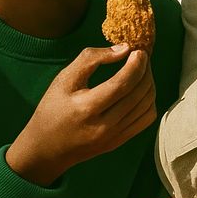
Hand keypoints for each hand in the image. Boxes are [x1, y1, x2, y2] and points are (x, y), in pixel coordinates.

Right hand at [6, 44, 155, 185]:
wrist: (47, 148)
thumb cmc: (53, 109)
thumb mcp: (64, 79)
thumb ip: (92, 58)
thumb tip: (124, 49)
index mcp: (86, 108)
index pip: (122, 84)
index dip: (136, 65)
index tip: (139, 51)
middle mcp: (103, 126)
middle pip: (138, 94)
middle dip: (145, 70)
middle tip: (142, 57)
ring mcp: (114, 137)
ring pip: (146, 105)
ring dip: (149, 83)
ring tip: (142, 70)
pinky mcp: (120, 141)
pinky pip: (147, 118)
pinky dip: (149, 100)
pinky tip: (141, 89)